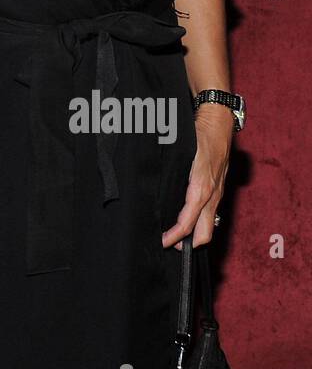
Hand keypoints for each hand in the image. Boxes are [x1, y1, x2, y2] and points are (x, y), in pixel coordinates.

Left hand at [161, 105, 234, 250]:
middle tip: (170, 244)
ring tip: (176, 234)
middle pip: (204, 234)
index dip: (174, 237)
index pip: (188, 223)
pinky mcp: (219, 189)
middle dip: (188, 244)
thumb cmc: (198, 136)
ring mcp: (217, 194)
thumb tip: (150, 184)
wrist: (218, 123)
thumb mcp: (179, 153)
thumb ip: (168, 171)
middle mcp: (212, 195)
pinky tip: (187, 217)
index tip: (162, 242)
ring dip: (194, 234)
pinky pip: (211, 213)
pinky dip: (200, 221)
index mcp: (200, 189)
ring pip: (209, 225)